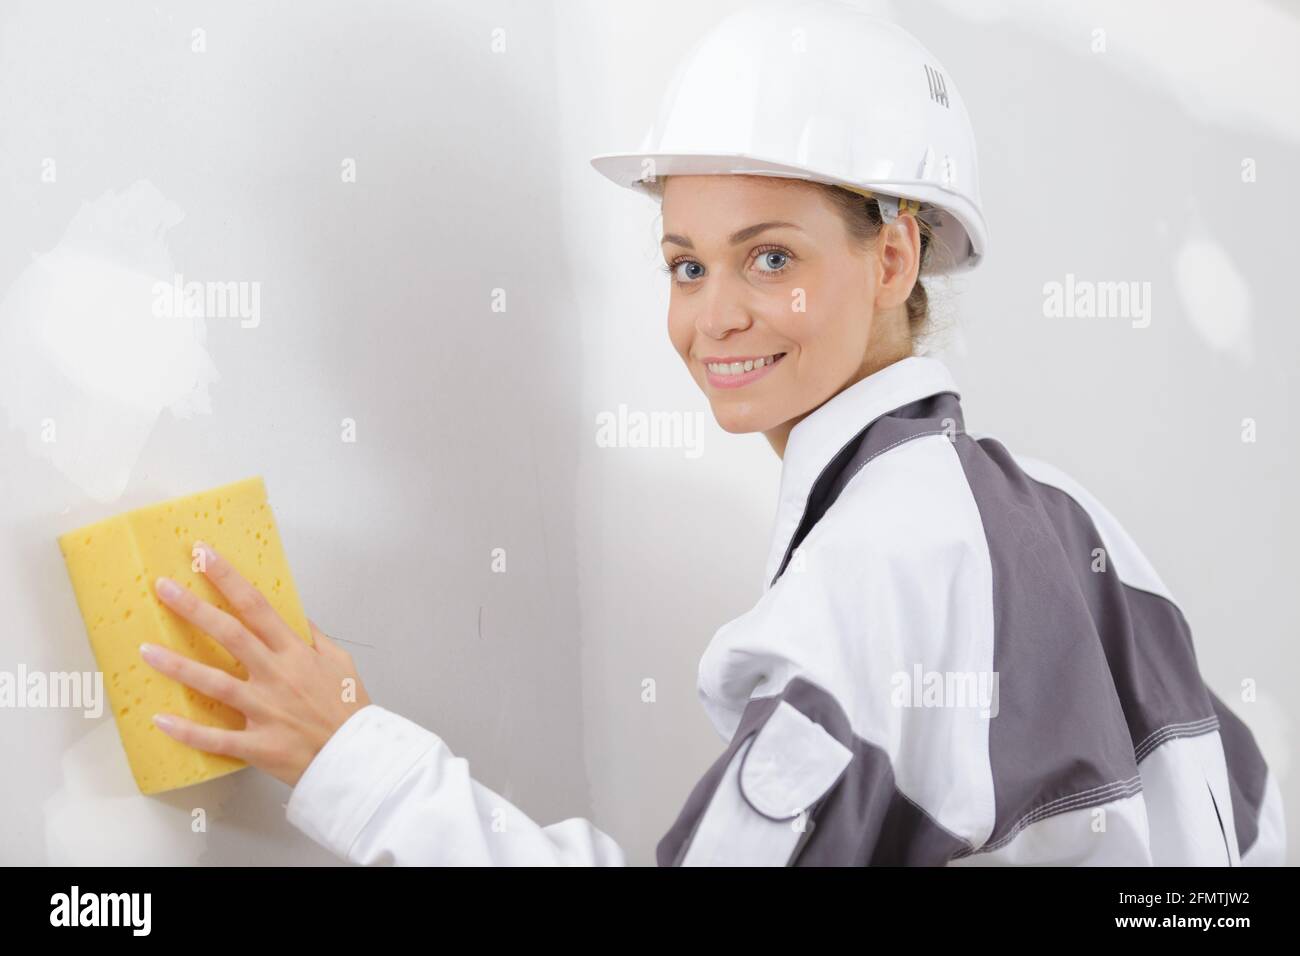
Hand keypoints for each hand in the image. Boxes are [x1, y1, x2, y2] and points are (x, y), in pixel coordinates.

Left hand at [141, 540, 371, 788]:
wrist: (357, 756)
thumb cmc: (348, 711)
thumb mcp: (340, 662)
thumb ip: (314, 638)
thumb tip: (294, 617)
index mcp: (295, 653)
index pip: (256, 605)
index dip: (228, 578)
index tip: (204, 556)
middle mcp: (276, 676)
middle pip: (229, 635)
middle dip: (194, 608)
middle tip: (162, 587)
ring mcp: (264, 710)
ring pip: (214, 683)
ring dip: (178, 666)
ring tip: (146, 649)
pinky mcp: (257, 744)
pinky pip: (216, 738)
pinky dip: (187, 731)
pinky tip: (160, 719)